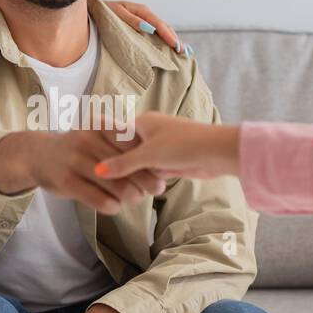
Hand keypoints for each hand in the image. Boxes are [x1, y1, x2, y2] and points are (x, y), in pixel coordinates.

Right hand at [0, 128, 165, 213]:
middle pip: (127, 164)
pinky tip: (115, 206)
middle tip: (157, 189)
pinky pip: (98, 199)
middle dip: (146, 179)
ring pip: (115, 184)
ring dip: (132, 195)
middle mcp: (87, 139)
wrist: (38, 156)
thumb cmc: (78, 148)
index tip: (161, 169)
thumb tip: (157, 162)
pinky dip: (111, 205)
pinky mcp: (66, 182)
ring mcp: (75, 160)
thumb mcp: (97, 135)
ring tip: (137, 198)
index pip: (133, 142)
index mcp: (98, 124)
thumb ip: (122, 145)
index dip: (150, 158)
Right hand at [93, 112, 240, 181]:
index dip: (106, 150)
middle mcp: (151, 132)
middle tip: (107, 181)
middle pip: (127, 151)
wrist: (217, 152)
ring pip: (141, 163)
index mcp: (143, 122)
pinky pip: (153, 170)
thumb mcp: (148, 155)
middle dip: (122, 167)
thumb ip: (122, 164)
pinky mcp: (172, 161)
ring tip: (124, 189)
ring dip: (137, 175)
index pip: (115, 134)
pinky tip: (142, 190)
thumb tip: (97, 171)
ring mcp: (163, 147)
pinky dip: (150, 179)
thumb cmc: (183, 145)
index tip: (95, 166)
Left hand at [105, 0, 187, 54]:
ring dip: (172, 39)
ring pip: (162, 30)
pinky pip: (156, 32)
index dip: (169, 36)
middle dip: (175, 39)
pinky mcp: (141, 25)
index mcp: (141, 10)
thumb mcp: (117, 14)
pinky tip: (170, 46)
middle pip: (164, 27)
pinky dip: (164, 39)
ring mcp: (144, 19)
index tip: (176, 46)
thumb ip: (132, 21)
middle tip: (184, 52)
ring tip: (182, 51)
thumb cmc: (104, 12)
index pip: (159, 25)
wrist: (95, 10)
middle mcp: (145, 14)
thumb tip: (150, 28)